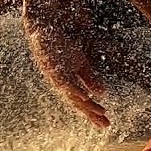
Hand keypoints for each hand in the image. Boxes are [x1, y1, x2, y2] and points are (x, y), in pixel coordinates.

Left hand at [24, 0, 108, 126]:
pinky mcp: (53, 65)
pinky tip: (85, 97)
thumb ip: (89, 78)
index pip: (82, 102)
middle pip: (77, 102)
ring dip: (85, 105)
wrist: (45, 25)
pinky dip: (75, 90)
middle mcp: (60, 83)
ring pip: (72, 95)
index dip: (93, 113)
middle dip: (92, 114)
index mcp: (67, 83)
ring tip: (98, 114)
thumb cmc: (60, 43)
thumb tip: (101, 93)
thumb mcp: (80, 62)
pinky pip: (65, 81)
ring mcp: (56, 75)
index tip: (106, 124)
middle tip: (105, 125)